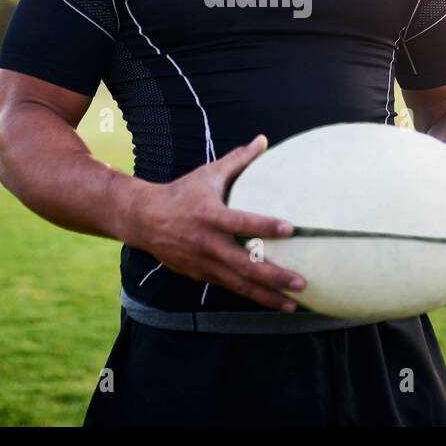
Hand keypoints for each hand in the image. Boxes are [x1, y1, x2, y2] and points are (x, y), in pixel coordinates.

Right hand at [124, 134, 306, 310]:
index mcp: (210, 216)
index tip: (290, 229)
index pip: (241, 223)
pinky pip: (230, 287)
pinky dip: (251, 296)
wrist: (143, 220)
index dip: (265, 226)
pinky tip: (272, 302)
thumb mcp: (208, 174)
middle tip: (302, 282)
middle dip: (274, 276)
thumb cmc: (182, 193)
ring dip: (267, 296)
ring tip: (293, 305)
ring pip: (240, 284)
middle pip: (245, 265)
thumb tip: (263, 139)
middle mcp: (208, 243)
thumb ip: (238, 160)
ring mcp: (204, 263)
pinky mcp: (201, 275)